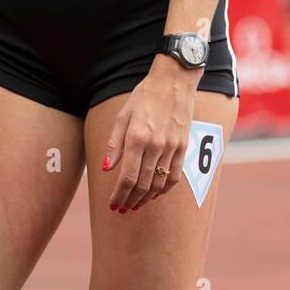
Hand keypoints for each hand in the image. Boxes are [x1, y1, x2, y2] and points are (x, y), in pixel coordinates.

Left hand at [103, 54, 199, 212]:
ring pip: (159, 184)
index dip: (118, 196)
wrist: (174, 81)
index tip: (112, 205)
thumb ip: (114, 144)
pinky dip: (165, 189)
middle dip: (130, 201)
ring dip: (146, 199)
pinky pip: (175, 175)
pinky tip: (156, 193)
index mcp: (137, 138)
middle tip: (122, 209)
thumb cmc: (145, 95)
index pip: (126, 177)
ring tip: (136, 204)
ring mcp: (172, 147)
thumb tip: (105, 168)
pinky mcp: (184, 146)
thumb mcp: (123, 115)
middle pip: (142, 185)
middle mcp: (155, 145)